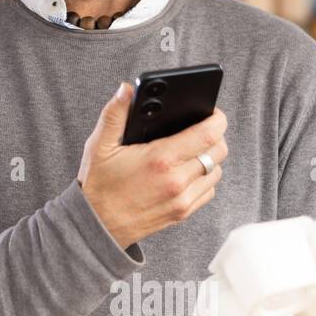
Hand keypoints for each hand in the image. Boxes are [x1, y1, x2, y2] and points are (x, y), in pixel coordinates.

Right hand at [77, 81, 227, 248]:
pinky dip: (203, 179)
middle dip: (214, 136)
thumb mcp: (99, 145)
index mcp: (160, 159)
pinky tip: (186, 172)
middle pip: (219, 151)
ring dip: (209, 158)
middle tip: (199, 130)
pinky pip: (208, 190)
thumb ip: (115, 113)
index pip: (209, 135)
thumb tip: (126, 89)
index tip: (210, 113)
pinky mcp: (183, 213)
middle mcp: (177, 181)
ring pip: (216, 171)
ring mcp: (182, 200)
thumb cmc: (98, 185)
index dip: (216, 119)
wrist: (97, 226)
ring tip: (191, 151)